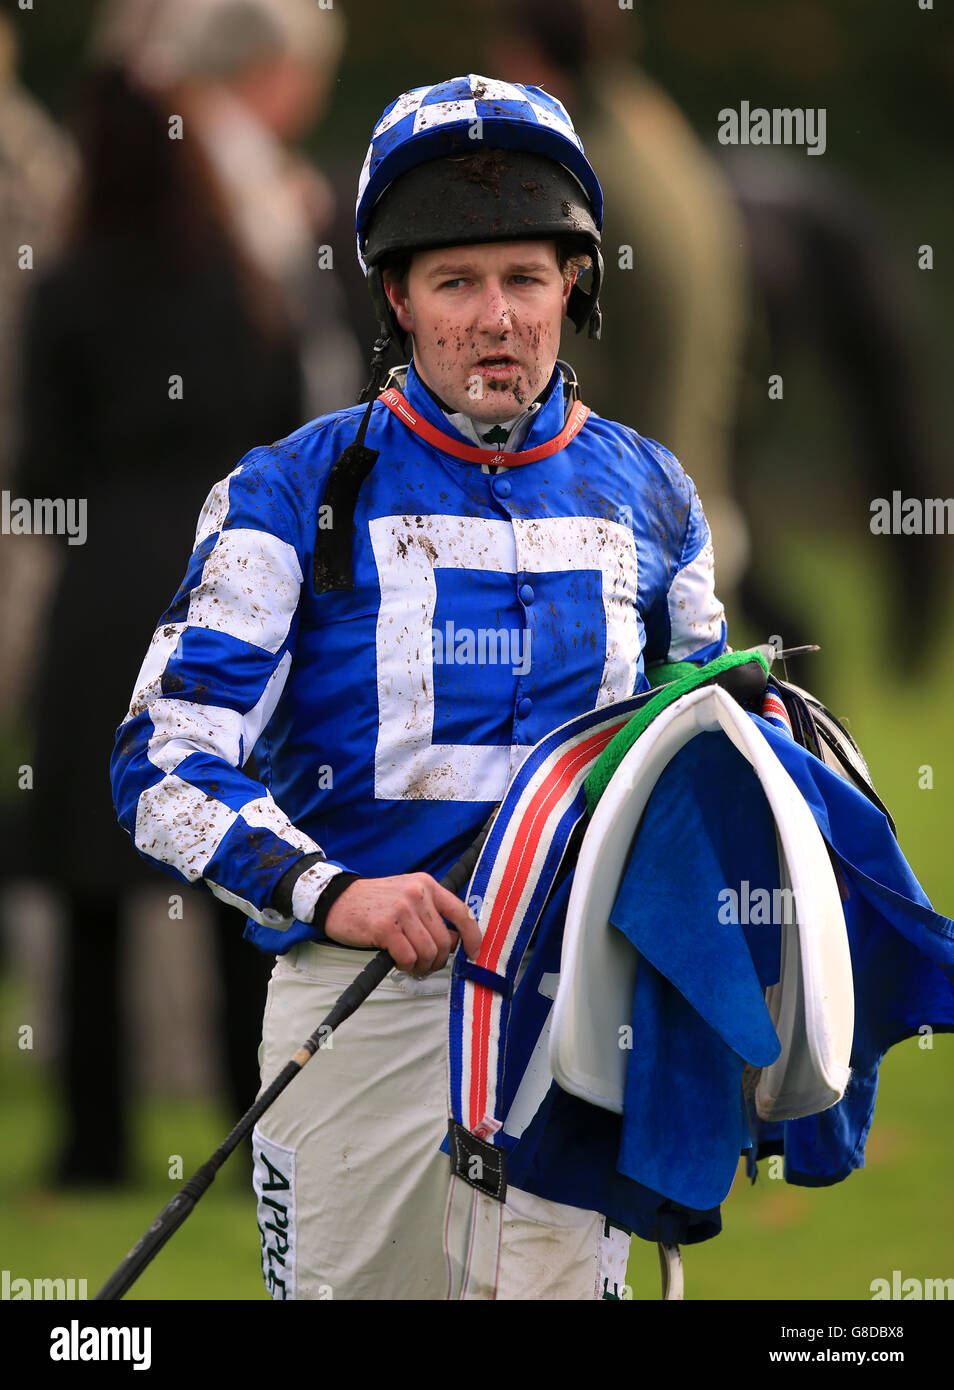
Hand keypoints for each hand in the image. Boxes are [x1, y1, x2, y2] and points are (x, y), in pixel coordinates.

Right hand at [323, 873, 480, 975]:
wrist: (337, 899)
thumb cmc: (375, 903)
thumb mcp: (407, 897)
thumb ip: (432, 914)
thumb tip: (456, 941)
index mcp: (427, 884)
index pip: (462, 912)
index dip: (473, 937)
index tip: (473, 953)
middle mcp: (417, 893)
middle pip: (444, 940)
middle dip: (438, 960)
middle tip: (425, 965)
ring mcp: (401, 909)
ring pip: (428, 951)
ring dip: (422, 966)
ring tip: (411, 965)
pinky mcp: (384, 926)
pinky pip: (408, 957)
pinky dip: (406, 965)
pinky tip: (397, 962)